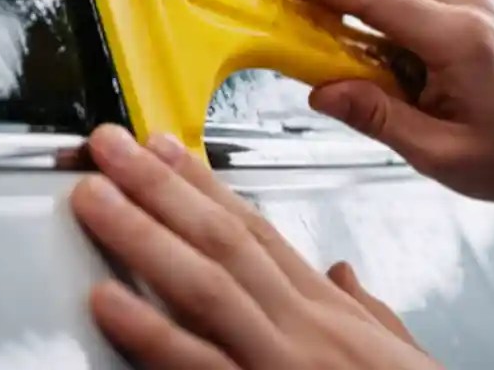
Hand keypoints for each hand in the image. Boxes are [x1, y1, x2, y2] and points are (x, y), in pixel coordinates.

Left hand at [71, 124, 438, 368]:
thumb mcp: (398, 352)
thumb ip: (365, 310)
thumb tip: (340, 272)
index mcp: (327, 311)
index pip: (257, 230)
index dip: (203, 184)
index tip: (161, 147)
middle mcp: (302, 328)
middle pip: (223, 241)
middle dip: (160, 187)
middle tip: (108, 148)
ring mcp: (281, 364)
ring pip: (204, 287)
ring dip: (143, 235)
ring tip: (95, 198)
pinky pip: (198, 366)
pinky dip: (150, 334)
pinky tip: (106, 301)